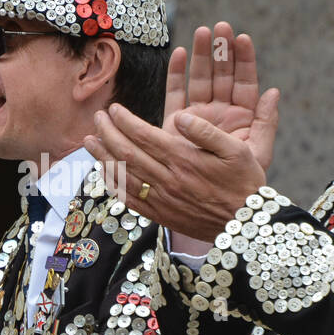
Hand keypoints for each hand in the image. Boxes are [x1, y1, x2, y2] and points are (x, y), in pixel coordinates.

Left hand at [86, 102, 273, 244]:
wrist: (245, 226)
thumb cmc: (244, 184)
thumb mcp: (237, 150)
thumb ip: (207, 131)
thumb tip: (181, 115)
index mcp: (184, 161)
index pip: (144, 136)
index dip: (125, 121)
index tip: (114, 108)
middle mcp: (168, 180)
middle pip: (127, 153)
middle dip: (108, 133)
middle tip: (97, 118)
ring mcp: (161, 200)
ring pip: (123, 175)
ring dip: (103, 157)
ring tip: (89, 141)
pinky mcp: (160, 215)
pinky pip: (129, 199)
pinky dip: (113, 184)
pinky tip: (104, 173)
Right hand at [163, 22, 278, 171]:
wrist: (214, 204)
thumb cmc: (241, 182)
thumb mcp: (259, 152)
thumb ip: (266, 122)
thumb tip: (273, 91)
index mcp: (243, 117)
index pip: (245, 82)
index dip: (244, 60)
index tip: (242, 38)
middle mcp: (221, 113)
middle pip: (221, 75)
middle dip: (221, 50)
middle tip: (221, 26)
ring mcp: (198, 116)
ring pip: (200, 80)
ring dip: (201, 55)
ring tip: (203, 32)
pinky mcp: (177, 123)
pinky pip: (177, 94)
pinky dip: (178, 74)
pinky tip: (181, 53)